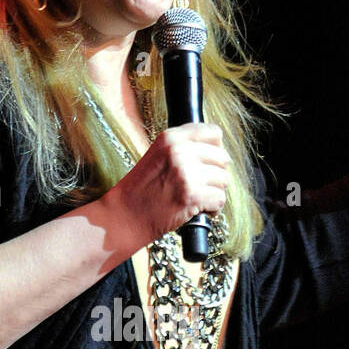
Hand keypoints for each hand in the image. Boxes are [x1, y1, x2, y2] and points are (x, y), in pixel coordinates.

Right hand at [107, 123, 230, 247]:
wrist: (124, 216)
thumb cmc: (140, 190)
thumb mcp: (157, 155)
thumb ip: (182, 148)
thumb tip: (215, 150)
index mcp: (171, 138)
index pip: (213, 132)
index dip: (216, 148)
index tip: (209, 161)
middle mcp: (179, 151)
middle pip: (222, 157)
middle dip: (216, 173)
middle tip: (203, 185)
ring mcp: (186, 174)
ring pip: (224, 180)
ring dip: (215, 191)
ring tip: (200, 198)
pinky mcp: (192, 196)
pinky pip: (220, 199)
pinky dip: (214, 208)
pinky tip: (201, 210)